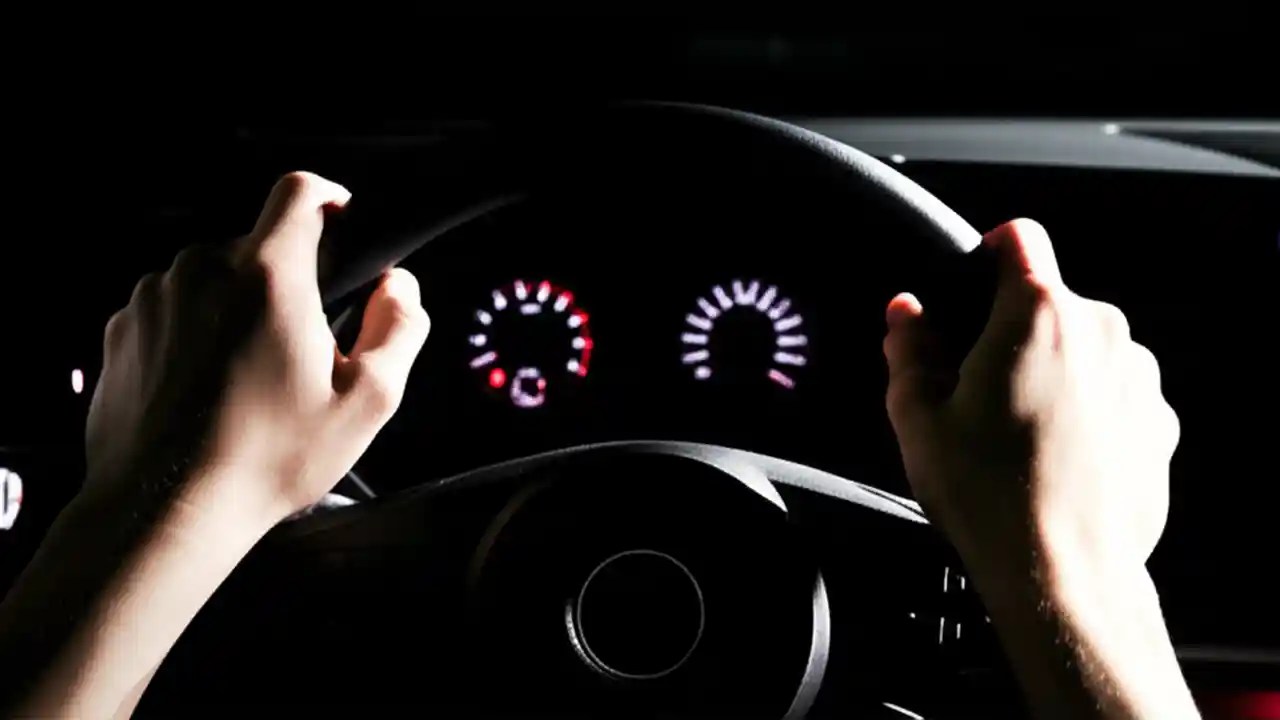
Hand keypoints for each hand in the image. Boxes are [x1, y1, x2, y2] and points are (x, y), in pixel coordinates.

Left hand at [86, 172, 429, 524]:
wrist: (166, 512)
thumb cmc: (269, 459)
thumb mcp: (368, 401)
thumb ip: (400, 327)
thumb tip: (399, 287)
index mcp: (267, 275)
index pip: (299, 192)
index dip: (330, 200)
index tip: (341, 230)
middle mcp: (200, 270)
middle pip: (258, 245)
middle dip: (287, 283)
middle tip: (302, 349)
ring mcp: (153, 299)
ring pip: (213, 279)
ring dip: (237, 310)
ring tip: (250, 380)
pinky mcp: (121, 330)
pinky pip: (173, 310)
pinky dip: (196, 335)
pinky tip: (208, 392)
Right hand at [884, 219, 1195, 717]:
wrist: (1063, 573)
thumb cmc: (989, 495)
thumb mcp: (918, 417)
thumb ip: (907, 348)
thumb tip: (905, 313)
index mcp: (1037, 314)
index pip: (1019, 236)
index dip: (988, 251)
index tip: (972, 283)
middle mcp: (1101, 331)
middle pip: (1050, 299)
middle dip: (1012, 329)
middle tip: (975, 387)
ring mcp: (1139, 378)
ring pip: (1084, 347)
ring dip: (1054, 370)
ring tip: (1016, 432)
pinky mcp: (1159, 422)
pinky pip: (1114, 393)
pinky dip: (1087, 411)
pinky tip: (1053, 457)